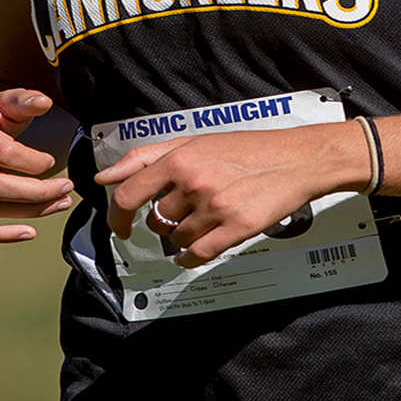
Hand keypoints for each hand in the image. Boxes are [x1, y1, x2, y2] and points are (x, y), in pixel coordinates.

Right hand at [0, 89, 75, 242]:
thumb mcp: (2, 101)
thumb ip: (24, 100)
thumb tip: (45, 102)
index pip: (3, 153)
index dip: (33, 162)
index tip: (52, 161)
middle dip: (37, 192)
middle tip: (66, 189)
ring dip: (29, 211)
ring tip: (60, 203)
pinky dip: (1, 234)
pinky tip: (30, 232)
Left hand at [96, 124, 363, 268]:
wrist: (296, 159)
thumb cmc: (245, 149)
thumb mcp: (193, 141)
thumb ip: (145, 158)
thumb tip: (104, 177)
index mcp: (179, 158)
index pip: (128, 195)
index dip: (116, 216)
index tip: (118, 227)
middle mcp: (194, 183)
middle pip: (156, 222)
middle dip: (164, 221)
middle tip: (185, 210)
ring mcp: (215, 208)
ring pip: (177, 239)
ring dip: (184, 235)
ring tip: (206, 218)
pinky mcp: (236, 229)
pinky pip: (197, 255)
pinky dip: (190, 258)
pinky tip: (195, 251)